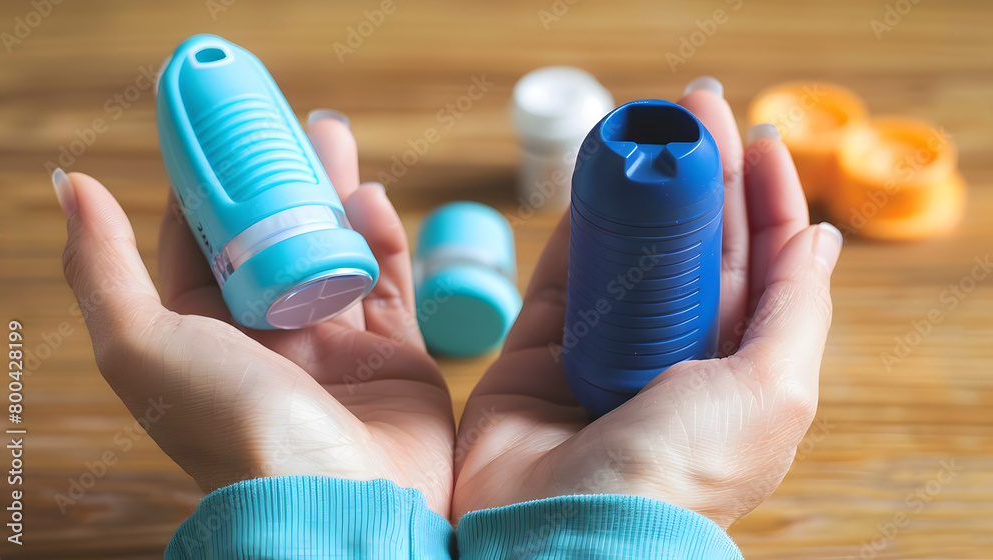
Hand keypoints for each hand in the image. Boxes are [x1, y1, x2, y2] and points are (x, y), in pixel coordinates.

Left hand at [58, 115, 454, 516]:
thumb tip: (74, 186)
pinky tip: (374, 199)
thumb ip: (103, 267)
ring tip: (333, 136)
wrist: (338, 501)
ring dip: (332, 192)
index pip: (200, 242)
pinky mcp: (392, 356)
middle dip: (278, 177)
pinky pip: (387, 284)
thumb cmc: (232, 430)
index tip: (217, 127)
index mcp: (201, 336)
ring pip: (332, 250)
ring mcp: (331, 346)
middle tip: (285, 121)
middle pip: (273, 237)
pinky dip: (382, 239)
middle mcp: (265, 339)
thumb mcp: (141, 345)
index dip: (207, 183)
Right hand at [452, 81, 841, 528]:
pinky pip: (560, 274)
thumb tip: (819, 239)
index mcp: (739, 367)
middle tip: (693, 111)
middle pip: (695, 247)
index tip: (755, 138)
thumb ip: (797, 310)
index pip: (764, 266)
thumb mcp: (773, 391)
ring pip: (628, 253)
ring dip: (638, 192)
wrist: (564, 530)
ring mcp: (606, 352)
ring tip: (644, 134)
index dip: (763, 198)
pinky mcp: (541, 351)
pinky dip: (575, 226)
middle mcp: (675, 357)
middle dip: (700, 177)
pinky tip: (592, 181)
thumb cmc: (679, 474)